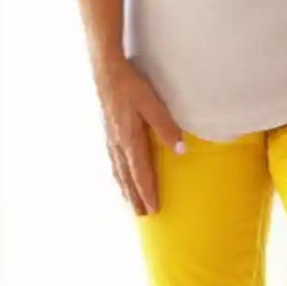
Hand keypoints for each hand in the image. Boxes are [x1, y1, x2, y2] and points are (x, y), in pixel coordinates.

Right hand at [95, 59, 184, 215]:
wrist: (106, 70)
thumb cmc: (131, 85)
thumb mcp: (152, 103)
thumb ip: (166, 126)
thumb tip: (180, 150)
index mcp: (129, 139)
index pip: (140, 172)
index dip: (147, 192)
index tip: (153, 209)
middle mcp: (118, 143)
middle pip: (127, 177)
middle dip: (134, 197)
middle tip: (142, 215)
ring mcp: (110, 138)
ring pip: (118, 170)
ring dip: (124, 188)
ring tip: (129, 202)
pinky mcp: (108, 131)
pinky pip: (113, 160)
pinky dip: (117, 174)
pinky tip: (120, 174)